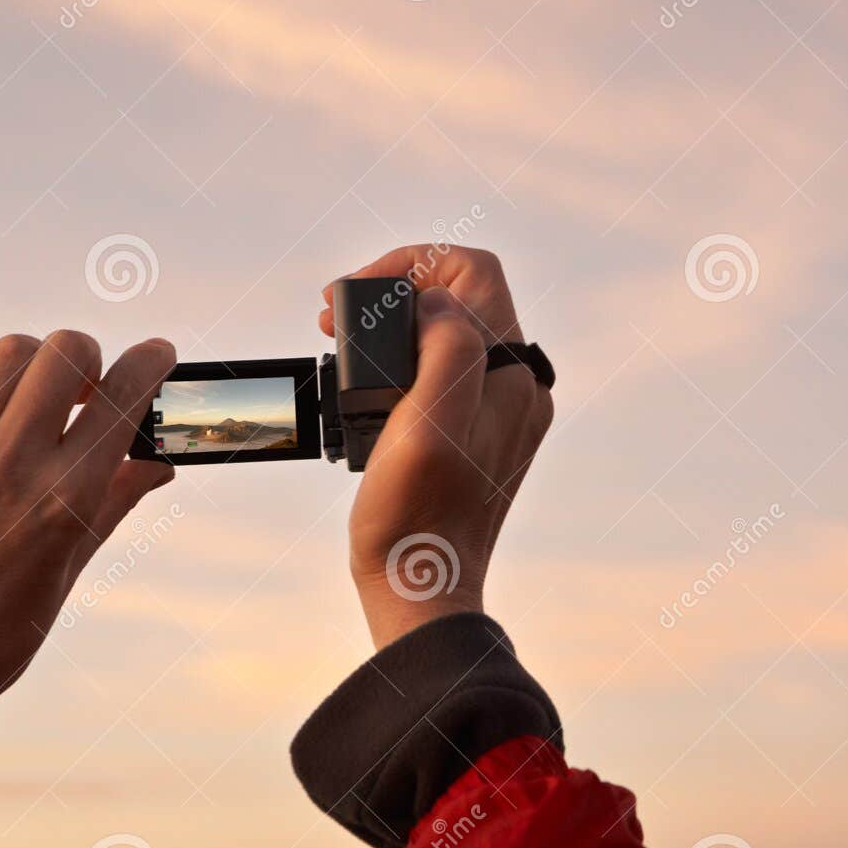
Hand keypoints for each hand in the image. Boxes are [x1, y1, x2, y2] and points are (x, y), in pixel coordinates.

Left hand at [0, 331, 176, 760]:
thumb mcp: (71, 568)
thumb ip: (115, 502)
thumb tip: (157, 462)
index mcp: (65, 496)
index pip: (126, 394)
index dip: (152, 362)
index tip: (157, 356)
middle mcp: (10, 462)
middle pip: (66, 352)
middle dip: (89, 360)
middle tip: (83, 391)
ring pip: (7, 353)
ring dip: (31, 368)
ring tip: (27, 402)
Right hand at [320, 247, 553, 649]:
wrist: (420, 584)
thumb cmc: (415, 513)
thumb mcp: (428, 422)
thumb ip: (449, 346)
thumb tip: (441, 300)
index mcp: (511, 373)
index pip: (473, 271)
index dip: (412, 262)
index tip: (354, 290)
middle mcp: (516, 385)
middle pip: (461, 295)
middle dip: (395, 289)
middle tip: (330, 314)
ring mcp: (499, 410)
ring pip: (448, 331)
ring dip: (392, 325)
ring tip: (337, 342)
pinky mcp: (476, 434)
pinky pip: (442, 370)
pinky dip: (399, 361)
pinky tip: (361, 384)